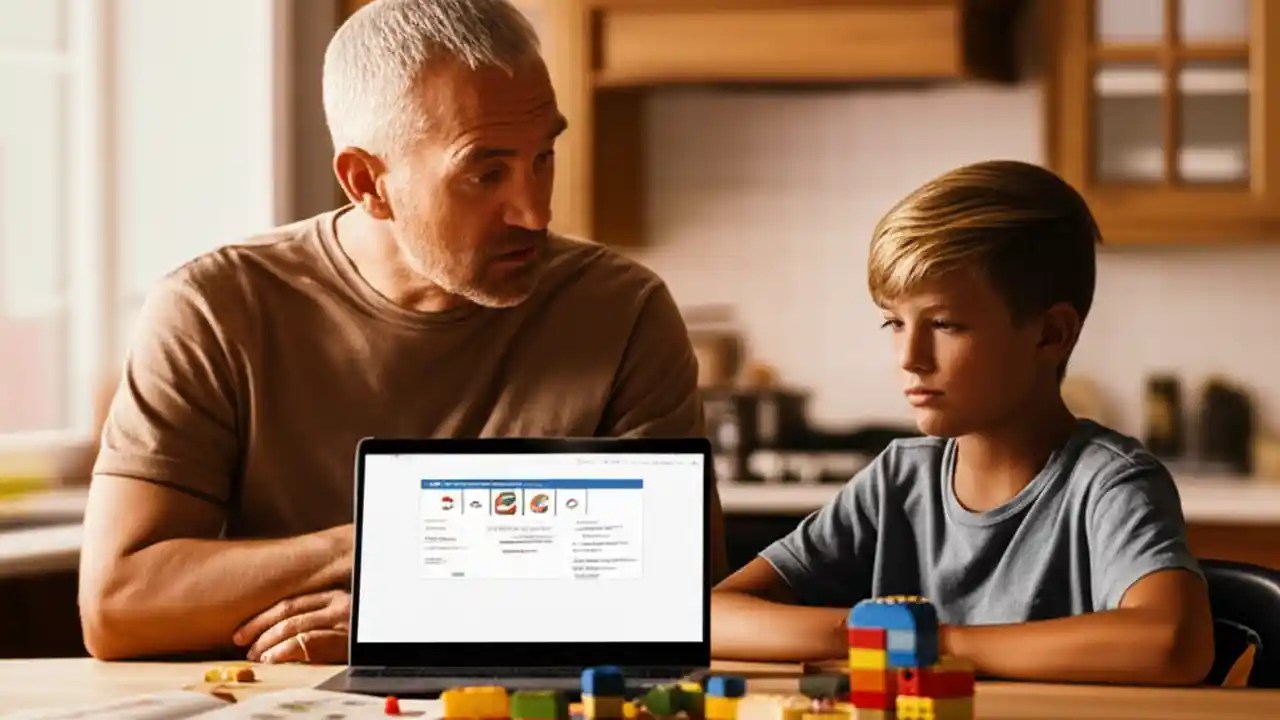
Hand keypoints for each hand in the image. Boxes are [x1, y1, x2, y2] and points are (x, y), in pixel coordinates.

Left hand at [233, 589, 350, 662]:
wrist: (394, 638)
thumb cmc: (361, 633)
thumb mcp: (344, 618)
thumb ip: (320, 617)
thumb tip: (279, 632)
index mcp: (332, 596)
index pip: (290, 602)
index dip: (262, 617)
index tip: (243, 630)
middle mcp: (335, 603)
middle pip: (287, 611)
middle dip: (259, 627)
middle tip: (240, 641)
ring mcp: (340, 620)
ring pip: (293, 626)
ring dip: (268, 642)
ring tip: (254, 655)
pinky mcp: (344, 638)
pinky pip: (306, 642)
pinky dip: (284, 651)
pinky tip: (272, 659)